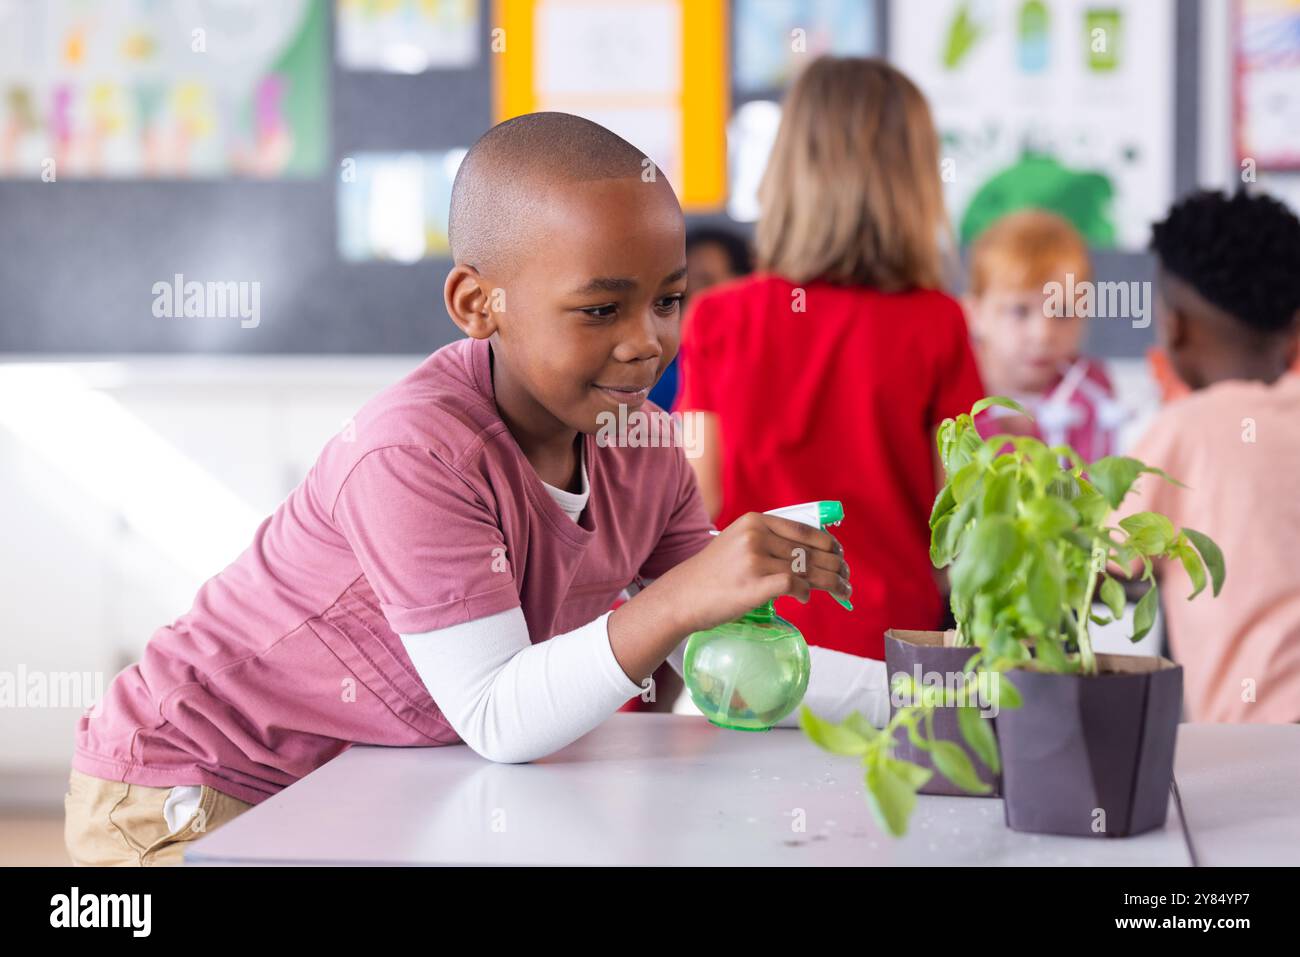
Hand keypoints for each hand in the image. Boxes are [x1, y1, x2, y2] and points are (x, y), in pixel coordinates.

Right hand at [649, 511, 850, 634]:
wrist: (682, 596)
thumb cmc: (712, 574)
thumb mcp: (738, 543)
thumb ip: (768, 541)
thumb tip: (809, 554)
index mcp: (755, 520)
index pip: (804, 530)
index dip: (828, 543)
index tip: (840, 555)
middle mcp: (756, 535)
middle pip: (810, 550)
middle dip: (834, 566)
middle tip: (846, 578)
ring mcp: (754, 559)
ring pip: (806, 569)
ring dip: (828, 582)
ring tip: (839, 590)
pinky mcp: (754, 584)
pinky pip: (793, 585)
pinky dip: (805, 593)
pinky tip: (805, 598)